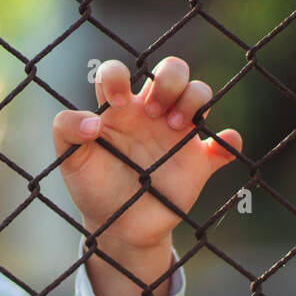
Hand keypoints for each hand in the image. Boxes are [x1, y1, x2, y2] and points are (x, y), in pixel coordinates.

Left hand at [52, 57, 242, 252]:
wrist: (116, 226)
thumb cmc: (93, 186)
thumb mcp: (69, 160)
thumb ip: (65, 131)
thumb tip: (92, 123)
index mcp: (119, 108)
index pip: (118, 73)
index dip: (117, 77)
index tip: (116, 104)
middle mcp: (151, 113)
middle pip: (172, 70)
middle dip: (168, 80)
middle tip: (155, 112)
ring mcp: (177, 134)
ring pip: (199, 93)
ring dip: (193, 99)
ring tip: (174, 126)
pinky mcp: (198, 162)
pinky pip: (224, 144)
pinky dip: (229, 141)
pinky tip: (220, 146)